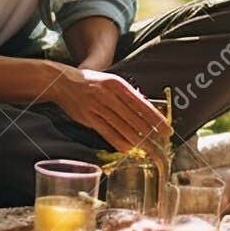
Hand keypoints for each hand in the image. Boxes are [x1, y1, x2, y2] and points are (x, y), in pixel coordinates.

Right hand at [50, 67, 167, 152]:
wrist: (62, 81)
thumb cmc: (90, 82)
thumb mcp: (110, 81)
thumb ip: (126, 94)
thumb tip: (145, 106)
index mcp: (117, 84)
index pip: (141, 104)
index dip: (155, 118)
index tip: (166, 128)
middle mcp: (108, 95)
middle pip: (134, 117)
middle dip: (151, 131)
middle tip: (163, 141)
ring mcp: (97, 107)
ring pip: (122, 127)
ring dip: (137, 139)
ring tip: (150, 148)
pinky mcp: (88, 118)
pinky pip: (107, 132)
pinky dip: (119, 141)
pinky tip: (128, 148)